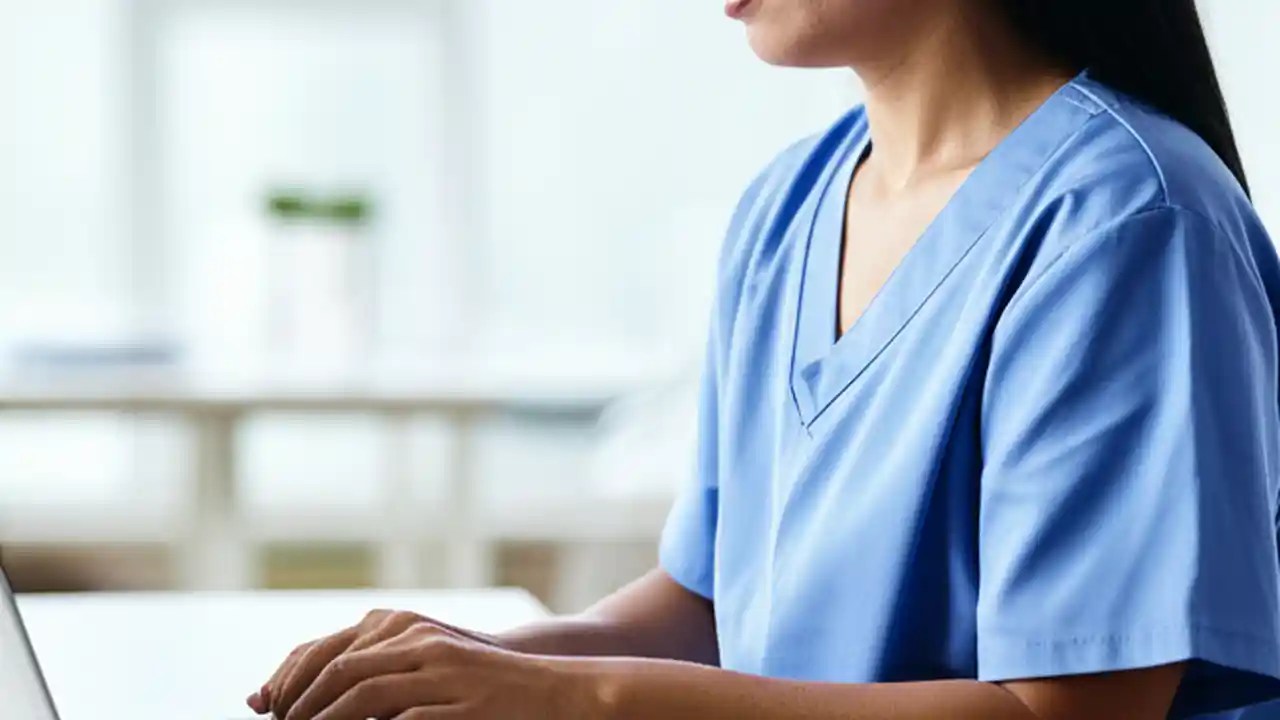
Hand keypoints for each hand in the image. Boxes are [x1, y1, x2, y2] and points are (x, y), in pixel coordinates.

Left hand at [247, 609, 592, 719]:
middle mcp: (419, 643)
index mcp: (407, 630)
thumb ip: (387, 671)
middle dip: (302, 706)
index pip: (330, 651)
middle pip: (339, 671)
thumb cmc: (486, 685)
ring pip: (362, 697)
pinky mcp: (459, 706)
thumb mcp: (433, 664)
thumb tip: (325, 700)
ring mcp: (441, 673)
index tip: (267, 707)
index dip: (291, 679)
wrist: (552, 689)